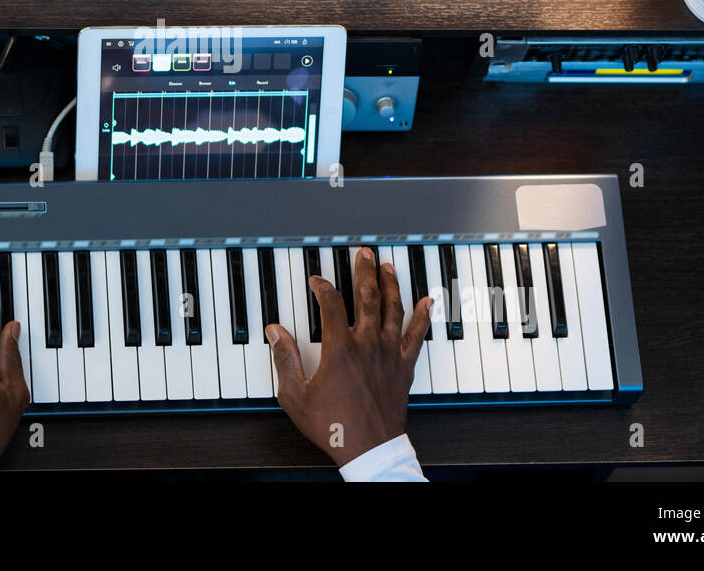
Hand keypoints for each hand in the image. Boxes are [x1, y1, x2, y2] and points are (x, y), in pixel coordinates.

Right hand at [266, 247, 431, 466]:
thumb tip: (275, 333)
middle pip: (367, 297)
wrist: (367, 449)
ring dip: (391, 284)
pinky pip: (417, 336)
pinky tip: (428, 301)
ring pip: (393, 309)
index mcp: (339, 349)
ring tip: (388, 266)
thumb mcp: (295, 396)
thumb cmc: (333, 426)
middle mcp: (367, 345)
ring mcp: (388, 354)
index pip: (331, 305)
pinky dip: (422, 316)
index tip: (317, 280)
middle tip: (363, 253)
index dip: (323, 287)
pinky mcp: (404, 366)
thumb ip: (284, 360)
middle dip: (364, 271)